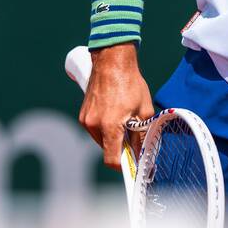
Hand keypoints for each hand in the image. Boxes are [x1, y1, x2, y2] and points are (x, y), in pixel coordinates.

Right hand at [78, 43, 153, 170]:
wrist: (112, 61)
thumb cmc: (130, 83)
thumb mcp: (144, 110)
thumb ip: (142, 134)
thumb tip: (142, 151)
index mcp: (110, 126)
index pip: (112, 160)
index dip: (123, 166)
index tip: (132, 165)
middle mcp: (94, 125)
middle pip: (107, 150)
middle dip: (120, 148)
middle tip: (133, 138)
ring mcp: (85, 119)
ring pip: (101, 140)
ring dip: (112, 137)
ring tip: (124, 120)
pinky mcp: (82, 114)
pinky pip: (95, 129)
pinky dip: (104, 127)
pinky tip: (114, 114)